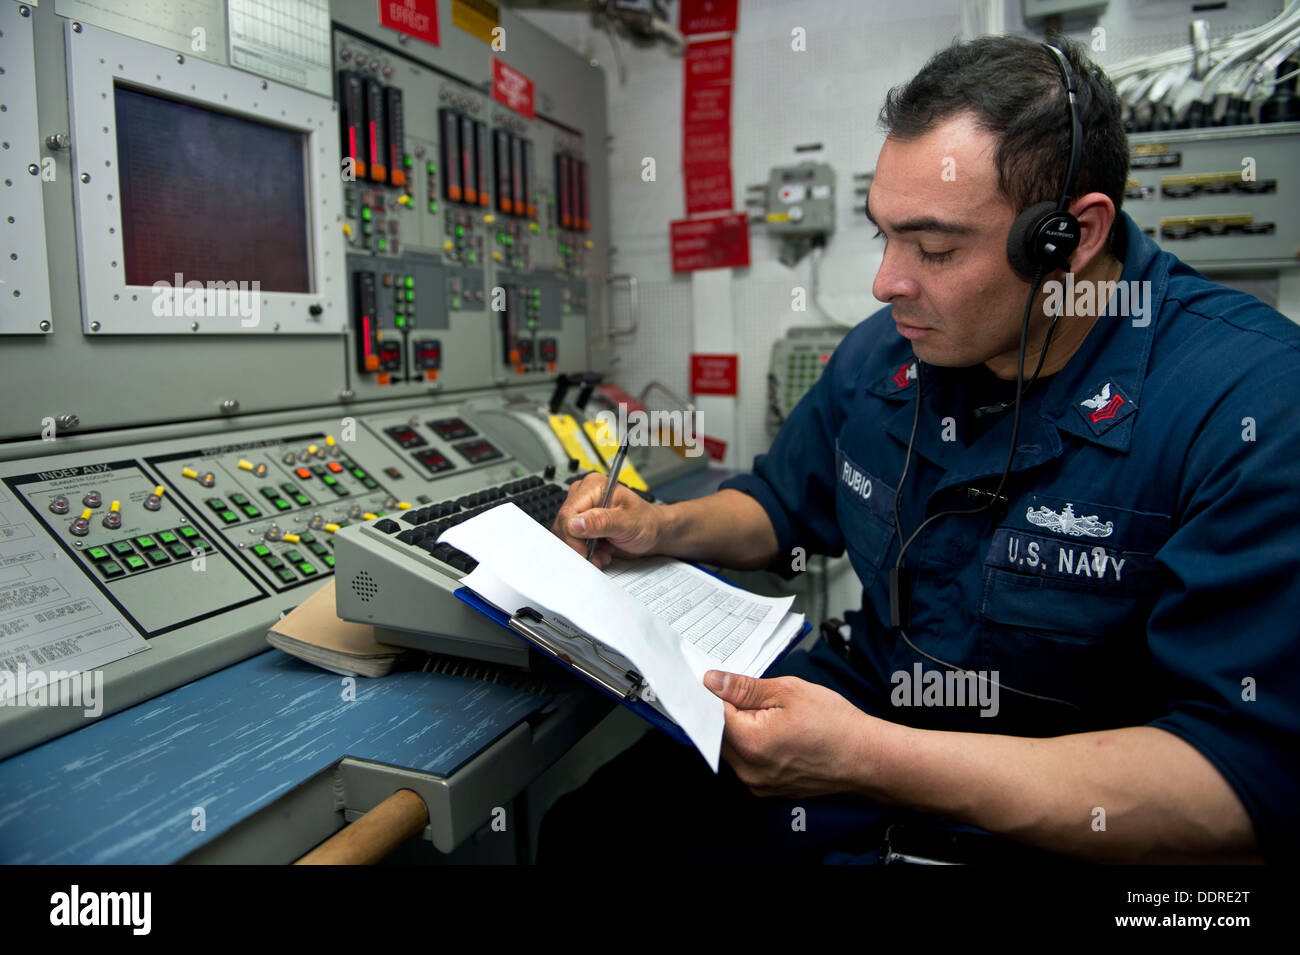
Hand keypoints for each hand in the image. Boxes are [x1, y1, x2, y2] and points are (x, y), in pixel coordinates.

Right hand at [551, 471, 664, 566]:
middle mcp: (584, 496)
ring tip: (603, 554)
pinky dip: (586, 553)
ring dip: (583, 551)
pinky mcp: (582, 525)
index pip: (568, 513)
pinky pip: (572, 542)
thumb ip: (602, 522)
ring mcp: (582, 511)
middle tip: (598, 556)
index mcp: (593, 487)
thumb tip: (576, 523)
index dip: (573, 536)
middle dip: (579, 546)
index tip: (584, 552)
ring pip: (566, 536)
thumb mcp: (627, 522)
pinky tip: (601, 553)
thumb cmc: (646, 522)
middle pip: (563, 525)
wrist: (653, 532)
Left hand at [705, 670, 878, 798]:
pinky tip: (779, 735)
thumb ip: (745, 688)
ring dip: (743, 731)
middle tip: (757, 698)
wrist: (866, 757)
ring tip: (774, 717)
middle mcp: (749, 771)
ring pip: (734, 750)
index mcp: (750, 743)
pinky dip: (755, 748)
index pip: (714, 714)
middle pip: (721, 735)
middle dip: (732, 714)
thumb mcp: (788, 692)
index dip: (722, 695)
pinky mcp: (769, 790)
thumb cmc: (833, 723)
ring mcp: (759, 785)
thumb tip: (712, 681)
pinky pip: (749, 764)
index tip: (733, 685)